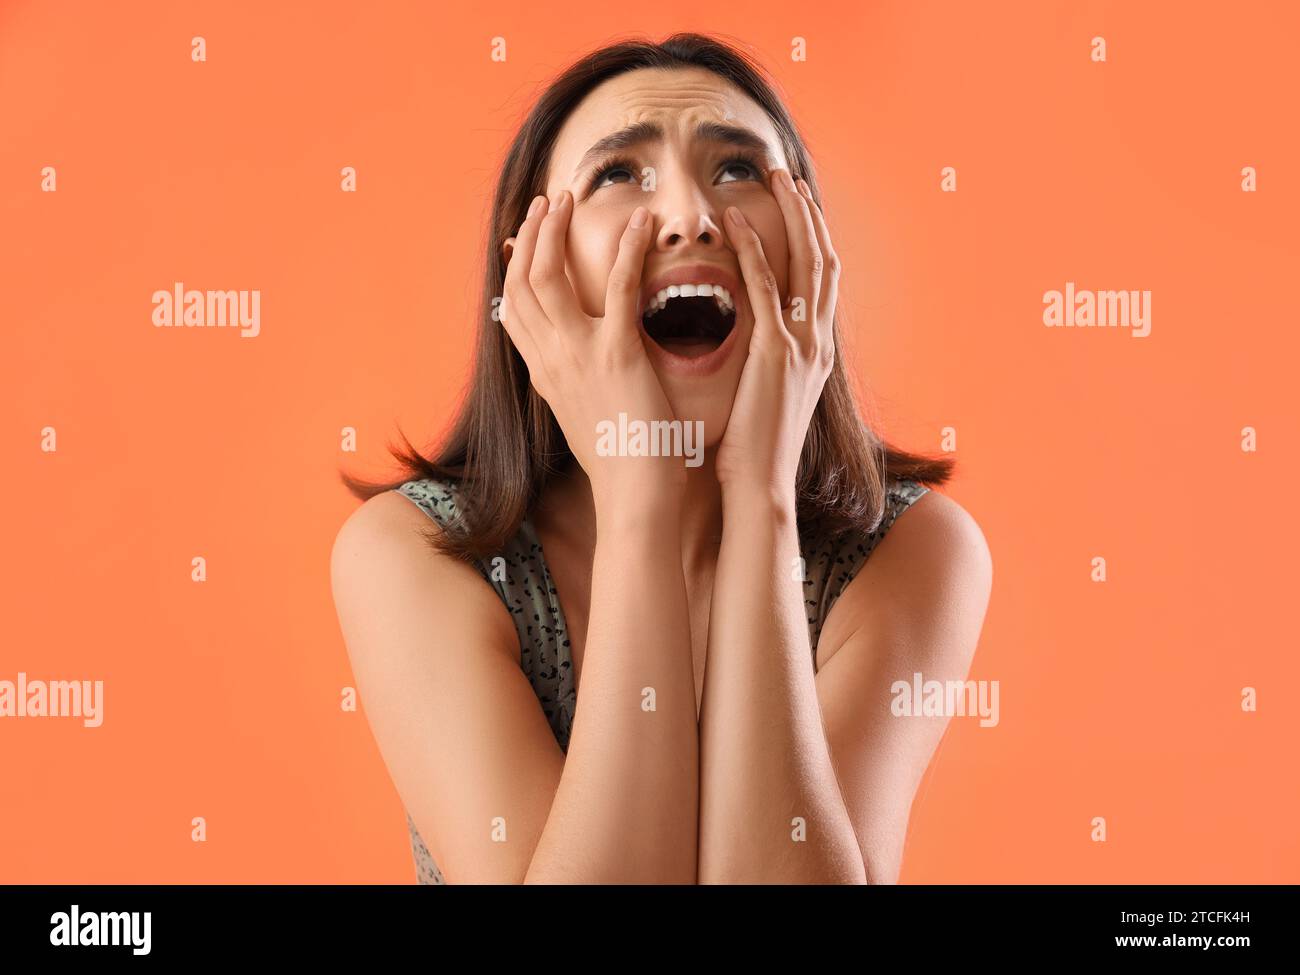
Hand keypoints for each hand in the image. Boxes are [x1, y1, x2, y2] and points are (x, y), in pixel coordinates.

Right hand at [501, 191, 686, 506]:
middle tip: (549, 201)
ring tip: (573, 200)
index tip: (525, 234)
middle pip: (522, 281)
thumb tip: (570, 364)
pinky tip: (641, 224)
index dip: (515, 264)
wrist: (634, 495)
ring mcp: (579, 355)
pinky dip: (628, 250)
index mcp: (543, 372)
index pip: (513, 307)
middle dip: (531, 235)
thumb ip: (571, 381)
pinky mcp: (618, 356)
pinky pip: (618, 288)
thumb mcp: (582, 415)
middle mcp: (550, 359)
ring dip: (559, 231)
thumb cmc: (619, 460)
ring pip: (550, 275)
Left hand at [715, 170, 838, 498]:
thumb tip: (749, 353)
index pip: (821, 282)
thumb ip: (765, 369)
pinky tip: (733, 221)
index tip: (798, 206)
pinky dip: (752, 249)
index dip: (813, 239)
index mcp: (816, 353)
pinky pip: (765, 287)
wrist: (760, 486)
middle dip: (808, 214)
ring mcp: (801, 345)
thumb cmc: (753, 453)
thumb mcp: (766, 401)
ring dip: (790, 215)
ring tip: (773, 179)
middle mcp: (817, 343)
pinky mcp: (775, 352)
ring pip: (805, 262)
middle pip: (822, 260)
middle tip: (788, 175)